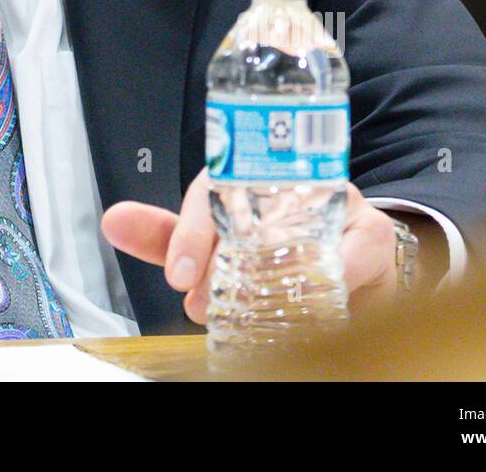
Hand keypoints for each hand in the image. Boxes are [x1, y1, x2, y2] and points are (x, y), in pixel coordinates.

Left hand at [101, 176, 398, 323]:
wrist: (351, 248)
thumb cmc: (275, 237)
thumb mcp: (217, 239)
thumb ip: (169, 237)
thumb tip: (113, 221)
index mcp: (248, 171)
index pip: (213, 188)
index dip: (191, 233)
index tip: (177, 275)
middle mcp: (289, 175)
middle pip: (254, 211)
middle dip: (224, 262)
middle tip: (202, 301)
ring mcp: (334, 200)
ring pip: (302, 235)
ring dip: (271, 280)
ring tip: (245, 314)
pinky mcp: (372, 235)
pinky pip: (354, 257)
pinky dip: (329, 286)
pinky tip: (306, 309)